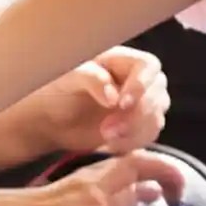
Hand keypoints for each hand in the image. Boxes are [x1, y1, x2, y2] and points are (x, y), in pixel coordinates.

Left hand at [29, 46, 169, 154]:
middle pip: (157, 93)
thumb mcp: (67, 79)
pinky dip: (132, 142)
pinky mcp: (136, 126)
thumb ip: (91, 79)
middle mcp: (138, 79)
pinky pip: (148, 135)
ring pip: (155, 116)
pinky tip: (110, 145)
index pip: (148, 66)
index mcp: (122, 60)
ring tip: (106, 137)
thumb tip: (113, 97)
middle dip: (135, 114)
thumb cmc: (56, 91)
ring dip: (134, 131)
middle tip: (107, 128)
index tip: (122, 103)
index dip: (141, 84)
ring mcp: (140, 104)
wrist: (48, 120)